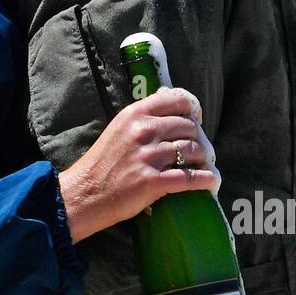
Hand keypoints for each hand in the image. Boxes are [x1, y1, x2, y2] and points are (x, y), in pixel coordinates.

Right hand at [57, 87, 220, 242]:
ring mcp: (149, 156)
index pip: (176, 101)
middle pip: (189, 127)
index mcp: (134, 114)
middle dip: (198, 138)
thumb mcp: (118, 129)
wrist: (84, 193)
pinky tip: (210, 182)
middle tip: (199, 150)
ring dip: (203, 159)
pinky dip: (206, 180)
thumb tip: (173, 117)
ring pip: (193, 150)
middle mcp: (143, 131)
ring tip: (203, 165)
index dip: (192, 111)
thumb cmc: (101, 163)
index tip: (195, 121)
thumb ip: (142, 120)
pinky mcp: (153, 181)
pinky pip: (191, 178)